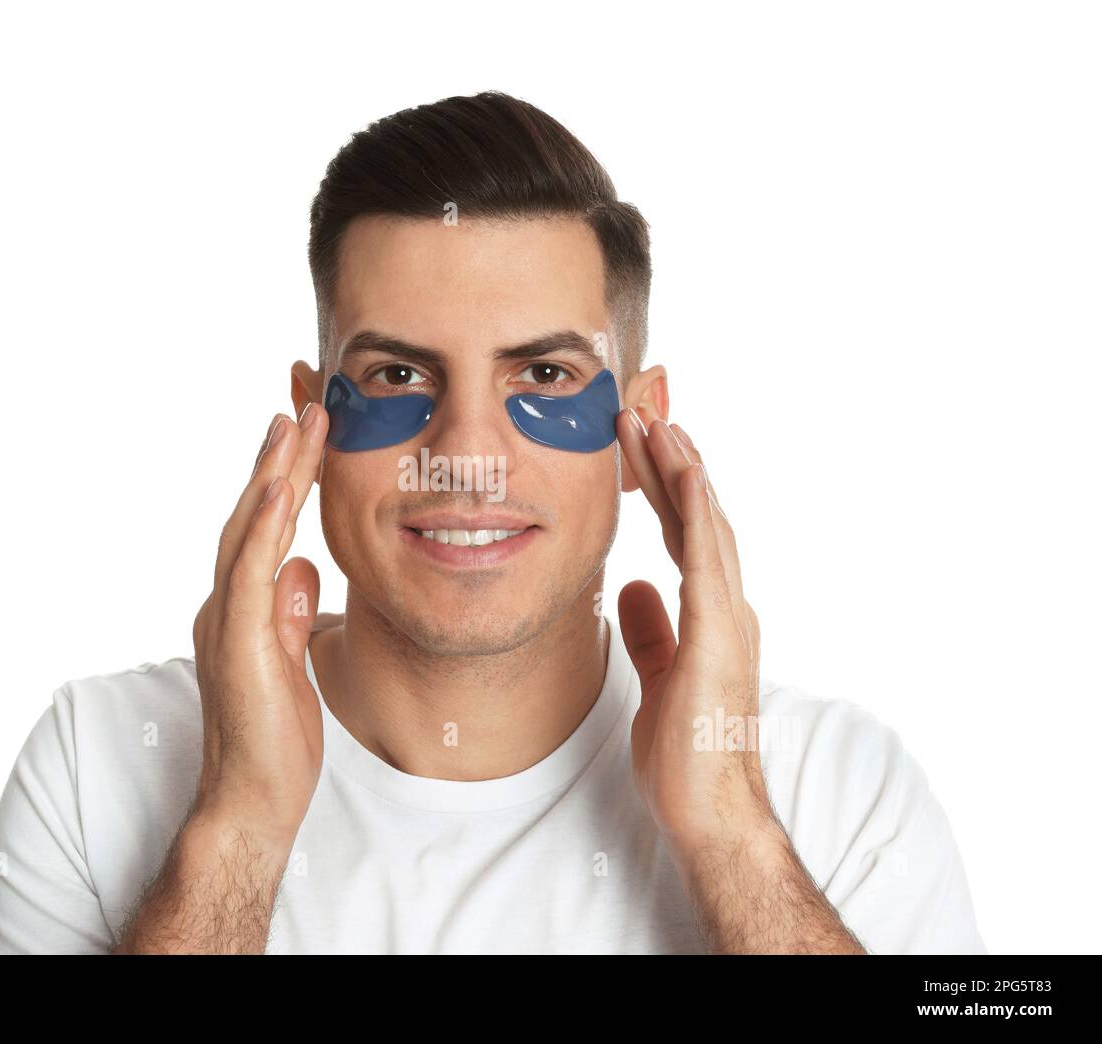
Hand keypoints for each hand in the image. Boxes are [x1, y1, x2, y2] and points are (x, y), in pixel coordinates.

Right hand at [190, 402, 330, 848]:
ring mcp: (226, 622)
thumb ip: (291, 613)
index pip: (266, 529)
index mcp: (242, 608)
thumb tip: (302, 568)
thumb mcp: (293, 663)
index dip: (285, 479)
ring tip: (294, 424)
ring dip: (271, 476)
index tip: (306, 433)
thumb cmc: (273, 740)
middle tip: (303, 404)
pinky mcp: (237, 645)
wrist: (251, 801)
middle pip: (253, 517)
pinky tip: (281, 491)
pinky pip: (249, 575)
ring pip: (247, 533)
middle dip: (279, 459)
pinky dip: (263, 529)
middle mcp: (226, 605)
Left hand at [614, 411, 773, 851]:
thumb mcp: (657, 676)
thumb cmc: (687, 754)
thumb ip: (650, 629)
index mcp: (710, 616)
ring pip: (707, 526)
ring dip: (683, 471)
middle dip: (671, 464)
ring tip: (658, 422)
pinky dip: (698, 512)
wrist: (711, 813)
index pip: (684, 535)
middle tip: (643, 413)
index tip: (642, 445)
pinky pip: (708, 562)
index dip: (665, 488)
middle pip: (698, 518)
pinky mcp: (719, 638)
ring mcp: (728, 620)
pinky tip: (686, 473)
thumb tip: (631, 588)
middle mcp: (727, 608)